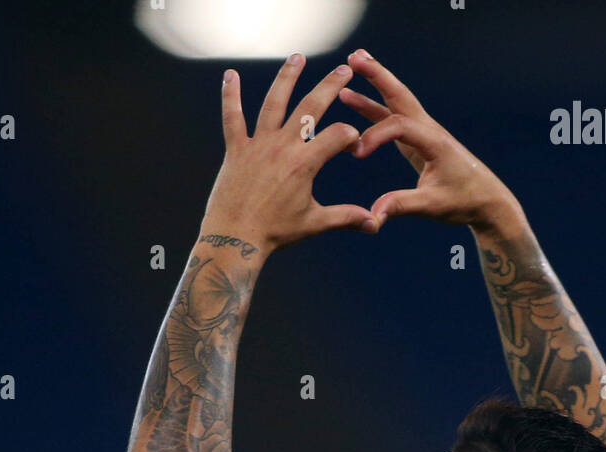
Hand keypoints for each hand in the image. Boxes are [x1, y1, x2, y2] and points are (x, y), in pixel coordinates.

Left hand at [201, 55, 379, 258]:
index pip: (336, 136)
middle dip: (329, 86)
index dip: (350, 134)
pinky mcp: (236, 149)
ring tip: (298, 57)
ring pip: (274, 102)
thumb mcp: (314, 223)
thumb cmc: (275, 233)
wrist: (235, 239)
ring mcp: (258, 145)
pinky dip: (231, 95)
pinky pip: (232, 117)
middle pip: (310, 107)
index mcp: (304, 164)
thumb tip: (374, 223)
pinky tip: (231, 75)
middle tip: (343, 69)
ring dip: (287, 77)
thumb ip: (345, 217)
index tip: (354, 140)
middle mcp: (282, 147)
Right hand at [340, 50, 523, 233]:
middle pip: (399, 95)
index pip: (398, 126)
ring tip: (352, 65)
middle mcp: (429, 130)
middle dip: (377, 75)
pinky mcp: (419, 141)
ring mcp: (424, 132)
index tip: (356, 154)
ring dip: (375, 83)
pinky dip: (375, 108)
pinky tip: (357, 101)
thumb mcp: (433, 206)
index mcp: (434, 141)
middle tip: (354, 57)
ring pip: (396, 102)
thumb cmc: (464, 201)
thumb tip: (373, 215)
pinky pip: (394, 118)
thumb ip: (402, 206)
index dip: (374, 136)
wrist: (486, 201)